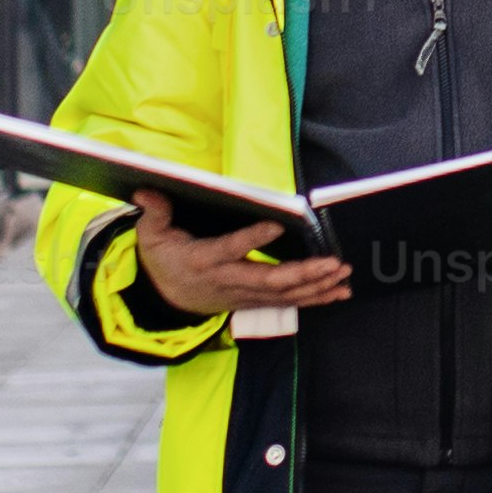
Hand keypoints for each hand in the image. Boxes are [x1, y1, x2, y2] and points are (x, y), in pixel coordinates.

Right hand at [134, 211, 345, 319]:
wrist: (164, 300)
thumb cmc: (163, 261)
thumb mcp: (151, 236)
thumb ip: (155, 213)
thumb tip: (148, 190)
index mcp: (205, 259)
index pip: (232, 248)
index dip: (253, 238)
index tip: (277, 224)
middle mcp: (229, 280)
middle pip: (269, 280)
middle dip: (304, 273)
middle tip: (332, 263)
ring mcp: (244, 295)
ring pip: (284, 294)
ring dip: (317, 286)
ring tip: (343, 275)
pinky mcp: (254, 301)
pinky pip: (288, 303)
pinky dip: (315, 299)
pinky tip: (339, 292)